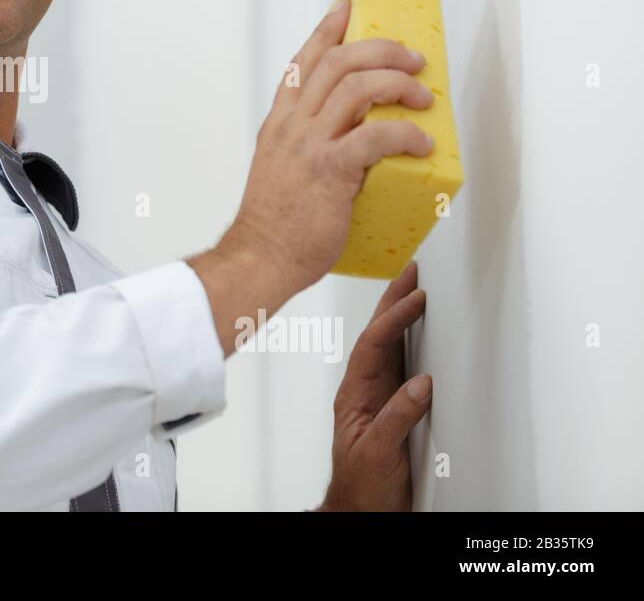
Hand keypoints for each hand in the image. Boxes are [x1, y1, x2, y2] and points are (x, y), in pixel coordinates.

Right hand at [228, 0, 435, 294]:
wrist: (260, 256)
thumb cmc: (275, 224)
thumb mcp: (280, 170)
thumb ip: (307, 147)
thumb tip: (353, 141)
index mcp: (279, 123)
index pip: (303, 61)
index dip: (326, 30)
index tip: (346, 9)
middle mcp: (292, 126)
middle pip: (337, 62)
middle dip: (381, 50)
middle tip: (411, 59)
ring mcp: (309, 145)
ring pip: (357, 87)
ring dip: (398, 84)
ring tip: (422, 96)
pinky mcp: (331, 170)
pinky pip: (375, 136)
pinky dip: (405, 134)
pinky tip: (421, 144)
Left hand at [318, 260, 431, 510]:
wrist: (362, 510)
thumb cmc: (362, 485)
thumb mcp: (378, 452)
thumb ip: (397, 417)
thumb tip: (421, 383)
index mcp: (355, 394)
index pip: (374, 345)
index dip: (394, 318)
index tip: (415, 297)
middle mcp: (366, 389)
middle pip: (379, 335)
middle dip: (393, 301)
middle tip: (411, 270)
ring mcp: (380, 397)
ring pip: (392, 347)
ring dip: (402, 317)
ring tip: (415, 287)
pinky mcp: (397, 408)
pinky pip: (406, 367)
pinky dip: (415, 344)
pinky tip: (425, 331)